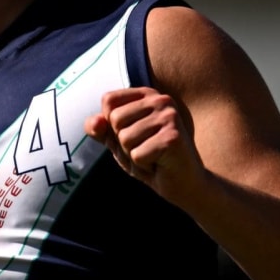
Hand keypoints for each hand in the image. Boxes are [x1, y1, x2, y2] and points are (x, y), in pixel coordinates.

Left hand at [85, 87, 203, 201]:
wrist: (184, 184)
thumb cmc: (151, 159)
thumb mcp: (119, 142)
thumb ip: (101, 129)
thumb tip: (94, 122)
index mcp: (148, 94)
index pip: (109, 101)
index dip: (112, 126)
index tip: (135, 135)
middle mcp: (161, 100)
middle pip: (115, 120)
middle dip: (124, 144)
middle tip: (146, 150)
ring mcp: (169, 117)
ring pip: (125, 139)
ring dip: (135, 156)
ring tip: (154, 157)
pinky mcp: (173, 138)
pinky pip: (137, 155)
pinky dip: (144, 166)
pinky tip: (161, 165)